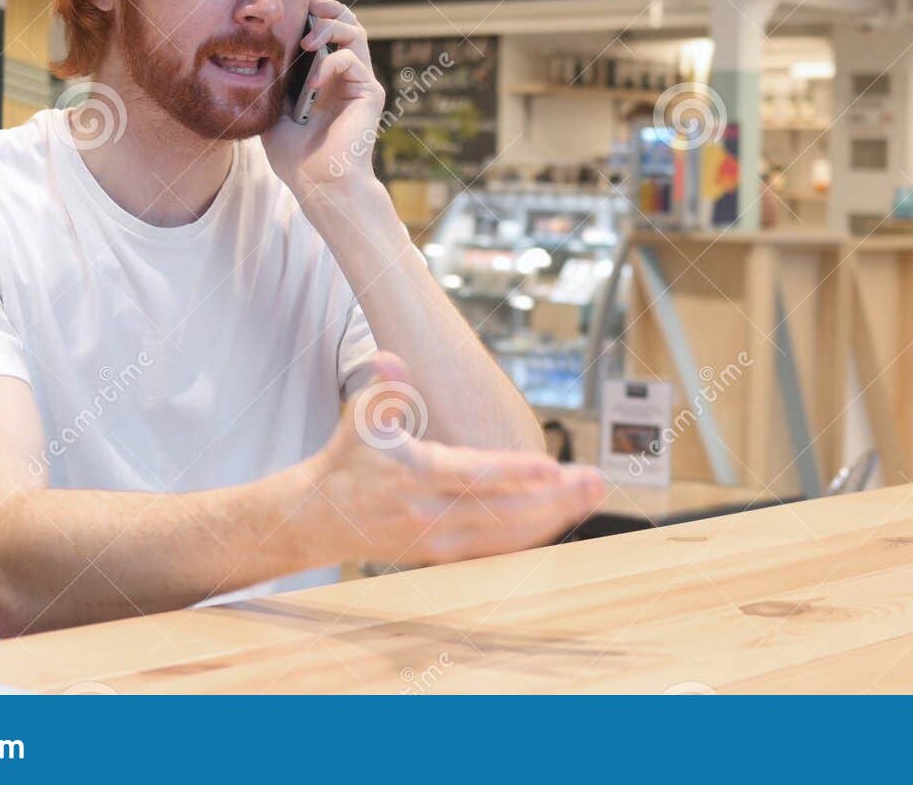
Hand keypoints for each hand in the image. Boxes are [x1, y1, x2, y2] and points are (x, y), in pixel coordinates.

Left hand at [262, 0, 386, 205]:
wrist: (319, 184)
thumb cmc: (296, 157)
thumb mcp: (273, 112)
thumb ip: (275, 84)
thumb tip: (259, 54)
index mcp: (325, 79)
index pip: (325, 33)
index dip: (311, 16)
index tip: (287, 14)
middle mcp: (346, 77)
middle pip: (347, 23)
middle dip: (327, 9)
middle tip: (307, 8)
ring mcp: (359, 84)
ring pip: (356, 32)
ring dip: (330, 27)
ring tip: (307, 40)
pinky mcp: (369, 93)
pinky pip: (352, 61)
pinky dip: (329, 64)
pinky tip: (312, 84)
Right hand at [305, 352, 606, 566]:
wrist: (318, 518)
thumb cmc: (348, 459)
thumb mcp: (360, 419)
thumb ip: (384, 390)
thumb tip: (388, 358)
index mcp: (414, 476)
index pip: (472, 476)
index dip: (514, 472)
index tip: (552, 466)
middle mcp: (429, 514)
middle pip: (502, 510)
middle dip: (553, 498)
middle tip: (595, 480)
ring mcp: (439, 540)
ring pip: (506, 534)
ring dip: (553, 516)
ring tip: (591, 494)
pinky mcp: (444, 555)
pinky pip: (497, 547)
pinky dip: (532, 533)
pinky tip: (563, 515)